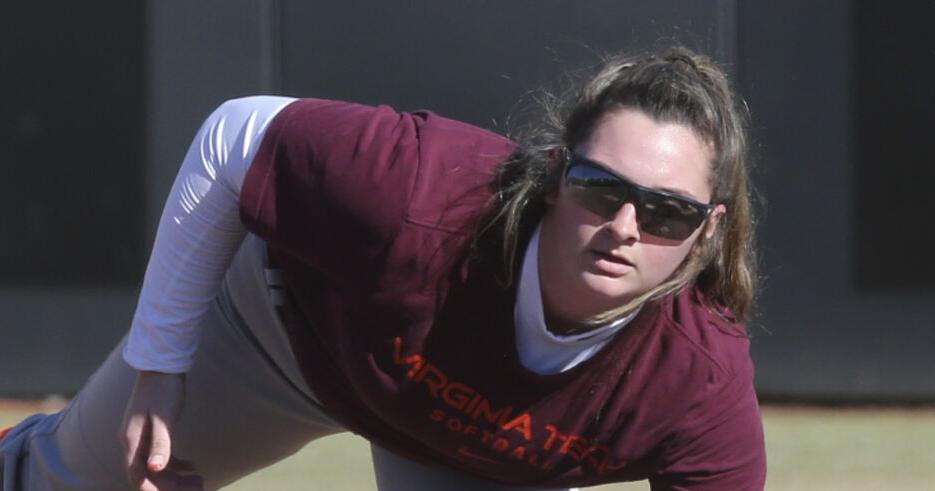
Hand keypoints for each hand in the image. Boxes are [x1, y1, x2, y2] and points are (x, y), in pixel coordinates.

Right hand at [120, 371, 203, 490]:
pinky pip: (162, 455)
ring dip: (176, 477)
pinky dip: (176, 464)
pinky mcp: (153, 431)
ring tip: (199, 482)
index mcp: (132, 441)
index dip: (153, 490)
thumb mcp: (164, 417)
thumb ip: (160, 444)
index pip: (137, 476)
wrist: (163, 365)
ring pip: (157, 467)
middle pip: (149, 474)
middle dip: (170, 486)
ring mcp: (143, 437)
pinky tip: (192, 467)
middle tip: (198, 488)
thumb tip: (154, 469)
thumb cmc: (163, 390)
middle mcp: (134, 442)